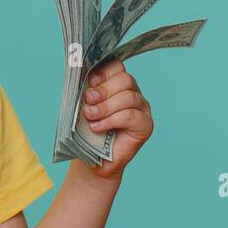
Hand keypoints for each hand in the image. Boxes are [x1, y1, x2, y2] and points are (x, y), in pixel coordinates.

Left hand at [80, 58, 153, 179]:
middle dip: (103, 90)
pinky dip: (111, 120)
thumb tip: (81, 80)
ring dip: (105, 107)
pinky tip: (97, 127)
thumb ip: (85, 93)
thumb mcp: (82, 108)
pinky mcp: (145, 125)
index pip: (117, 66)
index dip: (104, 71)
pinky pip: (131, 116)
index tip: (90, 82)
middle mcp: (133, 93)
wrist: (93, 161)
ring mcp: (142, 109)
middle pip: (125, 80)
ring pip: (128, 97)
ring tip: (90, 117)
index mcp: (117, 85)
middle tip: (88, 102)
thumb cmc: (87, 132)